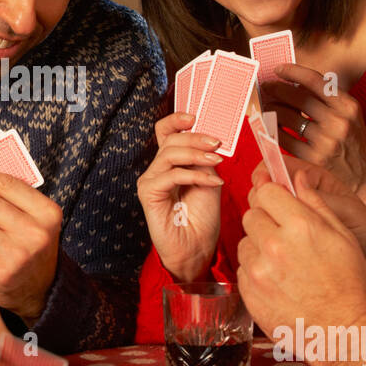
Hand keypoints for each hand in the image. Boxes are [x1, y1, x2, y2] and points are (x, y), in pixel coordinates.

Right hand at [136, 112, 223, 281]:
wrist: (195, 249)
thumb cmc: (201, 218)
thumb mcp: (209, 181)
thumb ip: (205, 160)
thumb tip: (211, 140)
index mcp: (170, 163)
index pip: (165, 131)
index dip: (176, 120)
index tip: (195, 116)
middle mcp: (157, 169)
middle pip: (170, 139)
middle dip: (196, 137)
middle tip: (217, 143)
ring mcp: (150, 180)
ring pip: (170, 154)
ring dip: (197, 155)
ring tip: (216, 162)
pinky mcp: (148, 193)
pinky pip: (171, 175)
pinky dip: (194, 174)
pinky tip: (211, 181)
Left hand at [250, 157, 365, 284]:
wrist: (343, 334)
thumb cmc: (350, 286)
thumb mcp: (343, 238)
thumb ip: (316, 204)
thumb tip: (298, 179)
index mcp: (300, 226)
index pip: (265, 192)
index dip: (272, 196)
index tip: (278, 204)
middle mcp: (274, 245)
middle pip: (251, 215)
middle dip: (265, 221)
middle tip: (284, 237)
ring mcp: (258, 271)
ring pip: (244, 242)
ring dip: (258, 247)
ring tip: (284, 264)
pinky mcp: (249, 293)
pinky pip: (242, 270)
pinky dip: (255, 272)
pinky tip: (278, 283)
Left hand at [262, 63, 365, 210]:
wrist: (365, 174)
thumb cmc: (352, 139)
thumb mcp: (350, 113)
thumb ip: (328, 97)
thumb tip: (294, 82)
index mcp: (348, 106)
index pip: (315, 81)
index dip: (293, 72)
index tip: (279, 69)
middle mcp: (338, 122)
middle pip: (298, 97)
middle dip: (277, 89)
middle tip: (266, 87)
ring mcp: (325, 141)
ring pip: (287, 117)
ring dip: (272, 108)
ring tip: (267, 105)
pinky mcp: (312, 158)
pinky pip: (284, 138)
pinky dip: (274, 129)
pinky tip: (272, 124)